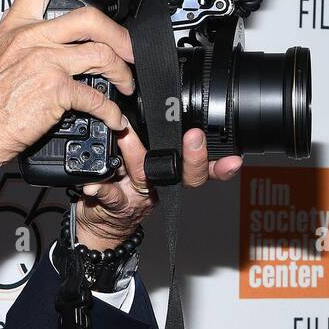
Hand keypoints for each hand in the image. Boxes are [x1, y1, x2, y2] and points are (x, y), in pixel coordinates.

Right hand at [0, 0, 135, 202]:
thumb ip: (17, 47)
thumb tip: (41, 50)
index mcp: (13, 29)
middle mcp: (31, 39)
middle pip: (90, 19)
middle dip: (119, 35)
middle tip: (128, 48)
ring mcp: (45, 62)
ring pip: (102, 55)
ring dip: (122, 72)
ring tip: (126, 84)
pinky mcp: (56, 89)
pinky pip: (96, 97)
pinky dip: (111, 111)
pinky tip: (114, 117)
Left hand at [74, 126, 243, 250]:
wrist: (103, 224)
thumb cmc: (123, 188)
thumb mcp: (145, 163)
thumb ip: (155, 141)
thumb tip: (163, 104)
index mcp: (170, 175)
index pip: (201, 168)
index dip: (218, 165)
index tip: (232, 159)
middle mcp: (159, 186)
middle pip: (183, 173)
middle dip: (193, 157)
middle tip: (195, 137)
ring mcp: (139, 196)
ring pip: (144, 175)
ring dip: (137, 153)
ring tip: (127, 135)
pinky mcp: (116, 204)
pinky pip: (110, 195)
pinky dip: (102, 188)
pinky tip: (95, 183)